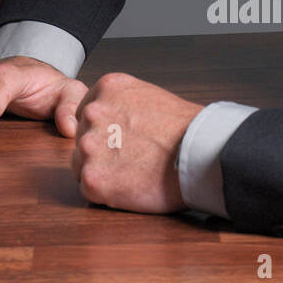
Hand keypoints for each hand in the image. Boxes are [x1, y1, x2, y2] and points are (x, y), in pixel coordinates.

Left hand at [71, 73, 204, 213]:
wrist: (200, 154)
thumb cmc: (184, 129)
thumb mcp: (148, 95)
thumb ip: (121, 103)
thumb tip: (110, 118)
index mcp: (106, 88)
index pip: (87, 113)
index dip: (105, 132)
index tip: (123, 141)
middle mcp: (92, 113)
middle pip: (83, 138)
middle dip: (102, 151)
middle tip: (131, 160)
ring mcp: (89, 145)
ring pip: (82, 164)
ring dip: (102, 172)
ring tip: (133, 174)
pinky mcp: (93, 178)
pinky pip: (89, 189)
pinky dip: (107, 193)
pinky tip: (130, 187)